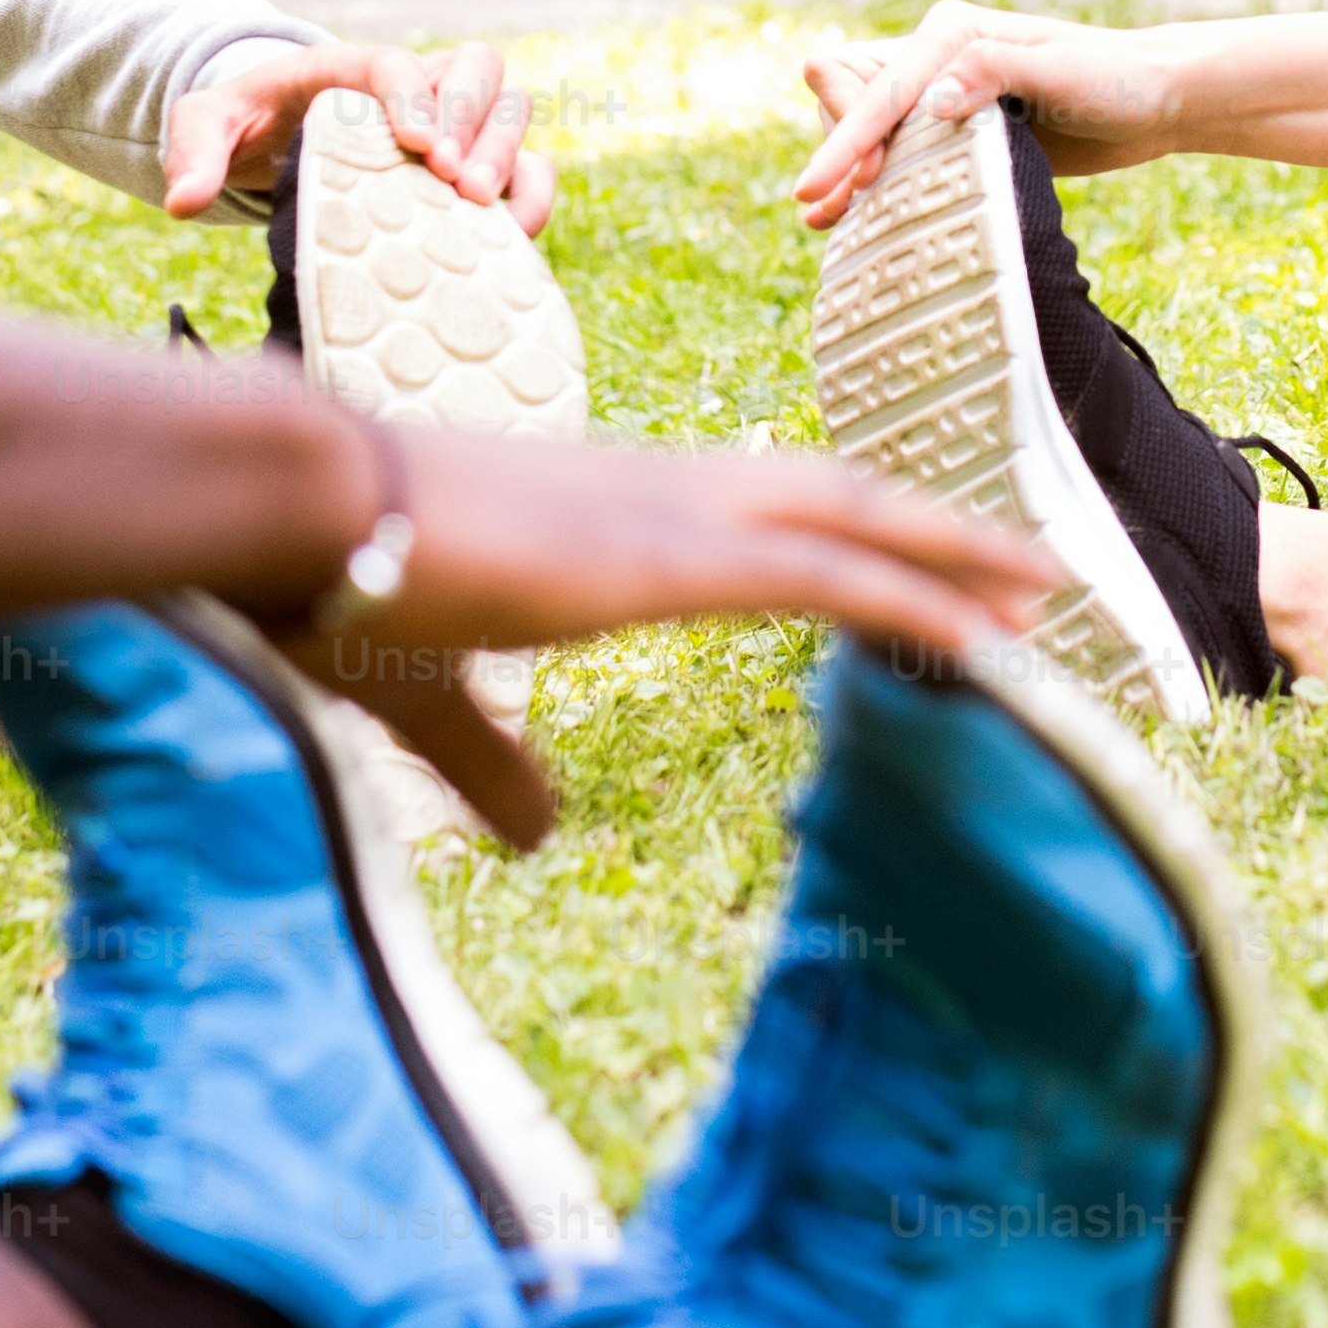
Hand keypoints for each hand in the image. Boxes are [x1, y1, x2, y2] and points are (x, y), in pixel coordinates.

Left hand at [164, 37, 552, 234]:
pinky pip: (528, 164)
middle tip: (451, 178)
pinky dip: (531, 190)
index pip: (392, 62)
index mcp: (347, 68)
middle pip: (475, 67)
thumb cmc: (243, 125)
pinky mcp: (471, 165)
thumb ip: (194, 153)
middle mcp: (413, 84)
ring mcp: (451, 121)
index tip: (415, 143)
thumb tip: (184, 202)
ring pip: (512, 107)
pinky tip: (514, 230)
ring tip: (478, 202)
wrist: (275, 139)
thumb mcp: (203, 127)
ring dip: (507, 150)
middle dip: (473, 118)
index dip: (413, 93)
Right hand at [255, 429, 1061, 847]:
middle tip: (1029, 570)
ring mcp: (664, 516)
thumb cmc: (332, 584)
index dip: (847, 537)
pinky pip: (823, 577)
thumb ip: (493, 762)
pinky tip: (983, 632)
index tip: (921, 567)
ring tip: (1042, 588)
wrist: (286, 501)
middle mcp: (656, 493)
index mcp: (607, 513)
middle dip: (933, 533)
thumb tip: (544, 835)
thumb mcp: (430, 694)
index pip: (757, 515)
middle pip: (832, 500)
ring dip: (950, 553)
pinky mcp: (661, 559)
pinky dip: (916, 599)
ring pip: (848, 521)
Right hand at [792, 2, 1176, 223]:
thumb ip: (994, 72)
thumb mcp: (1061, 71)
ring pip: (857, 123)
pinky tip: (838, 216)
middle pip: (843, 95)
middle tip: (844, 206)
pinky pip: (888, 152)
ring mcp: (939, 96)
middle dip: (838, 147)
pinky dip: (861, 180)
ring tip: (831, 221)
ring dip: (846, 168)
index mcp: (950, 33)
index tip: (831, 189)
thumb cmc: (1114, 77)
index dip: (847, 138)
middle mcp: (934, 57)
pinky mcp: (952, 133)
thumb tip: (931, 99)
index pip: (871, 85)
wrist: (1154, 100)